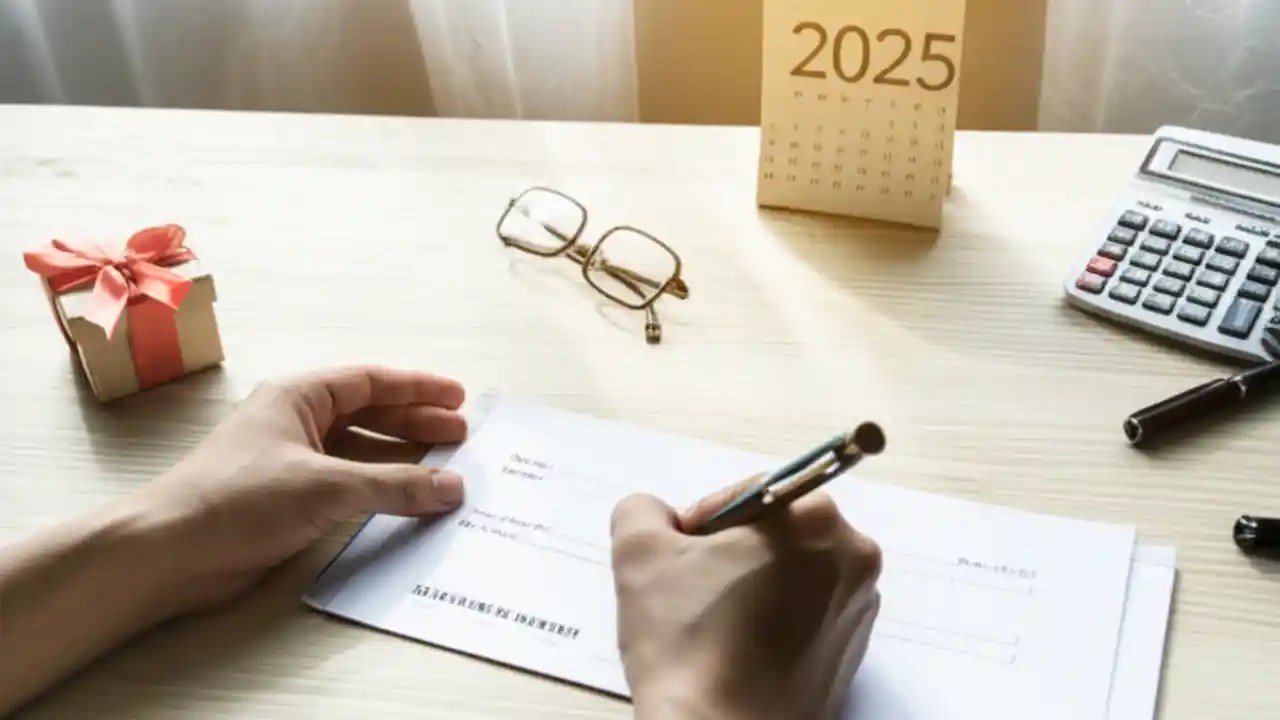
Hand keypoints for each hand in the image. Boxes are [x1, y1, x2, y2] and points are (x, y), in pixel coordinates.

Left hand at [123, 365, 469, 614]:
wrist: (168, 552)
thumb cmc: (236, 500)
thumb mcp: (326, 486)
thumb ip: (394, 485)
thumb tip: (452, 487)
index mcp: (298, 397)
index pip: (370, 382)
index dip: (417, 389)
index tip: (457, 398)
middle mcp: (296, 423)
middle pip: (369, 415)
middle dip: (416, 425)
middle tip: (461, 437)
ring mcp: (292, 463)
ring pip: (360, 453)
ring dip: (401, 460)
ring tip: (445, 470)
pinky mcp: (288, 502)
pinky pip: (348, 487)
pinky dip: (379, 492)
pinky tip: (406, 502)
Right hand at [610, 480, 881, 719]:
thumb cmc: (691, 650)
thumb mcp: (638, 555)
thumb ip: (642, 511)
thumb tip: (654, 515)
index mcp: (813, 517)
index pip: (745, 493)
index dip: (701, 523)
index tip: (681, 555)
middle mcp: (851, 555)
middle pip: (775, 530)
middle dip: (730, 552)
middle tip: (693, 589)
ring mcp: (858, 607)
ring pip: (791, 572)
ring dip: (752, 585)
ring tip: (714, 624)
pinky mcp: (853, 651)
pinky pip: (806, 613)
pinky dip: (774, 620)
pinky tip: (738, 647)